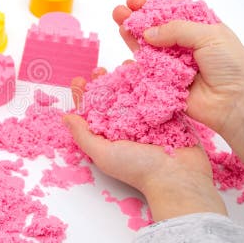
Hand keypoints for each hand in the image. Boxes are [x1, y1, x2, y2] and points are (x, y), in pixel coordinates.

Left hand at [65, 69, 225, 221]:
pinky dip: (152, 80)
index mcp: (110, 135)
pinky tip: (146, 68)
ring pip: (135, 92)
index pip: (92, 112)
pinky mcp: (168, 113)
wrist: (178, 177)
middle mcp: (128, 126)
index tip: (79, 80)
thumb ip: (84, 136)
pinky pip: (158, 93)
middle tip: (100, 70)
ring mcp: (149, 119)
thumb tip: (65, 118)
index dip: (84, 96)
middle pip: (113, 98)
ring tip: (125, 65)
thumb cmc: (139, 170)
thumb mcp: (104, 154)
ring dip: (129, 77)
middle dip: (105, 82)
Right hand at [112, 0, 243, 182]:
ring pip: (148, 44)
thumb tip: (148, 33)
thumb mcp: (209, 36)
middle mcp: (186, 45)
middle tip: (129, 1)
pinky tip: (124, 38)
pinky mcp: (163, 82)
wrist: (236, 104)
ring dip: (133, 29)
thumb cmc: (231, 66)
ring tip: (118, 14)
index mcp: (203, 29)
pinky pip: (144, 68)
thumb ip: (177, 30)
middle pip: (159, 25)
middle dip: (143, 12)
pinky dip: (133, 55)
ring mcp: (173, 64)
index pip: (180, 10)